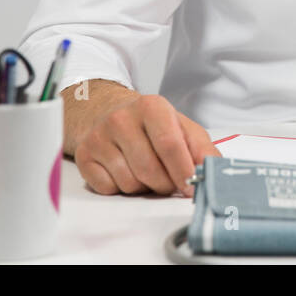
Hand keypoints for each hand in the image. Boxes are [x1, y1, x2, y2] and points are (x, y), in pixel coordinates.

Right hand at [65, 81, 221, 195]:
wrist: (109, 112)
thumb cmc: (153, 125)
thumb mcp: (183, 128)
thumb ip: (202, 150)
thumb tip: (211, 172)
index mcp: (151, 106)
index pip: (169, 145)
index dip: (183, 172)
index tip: (192, 189)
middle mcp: (121, 118)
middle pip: (150, 170)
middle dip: (165, 184)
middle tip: (169, 180)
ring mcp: (99, 137)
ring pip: (129, 183)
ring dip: (143, 187)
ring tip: (145, 171)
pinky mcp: (84, 155)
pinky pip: (108, 189)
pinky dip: (120, 189)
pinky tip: (124, 171)